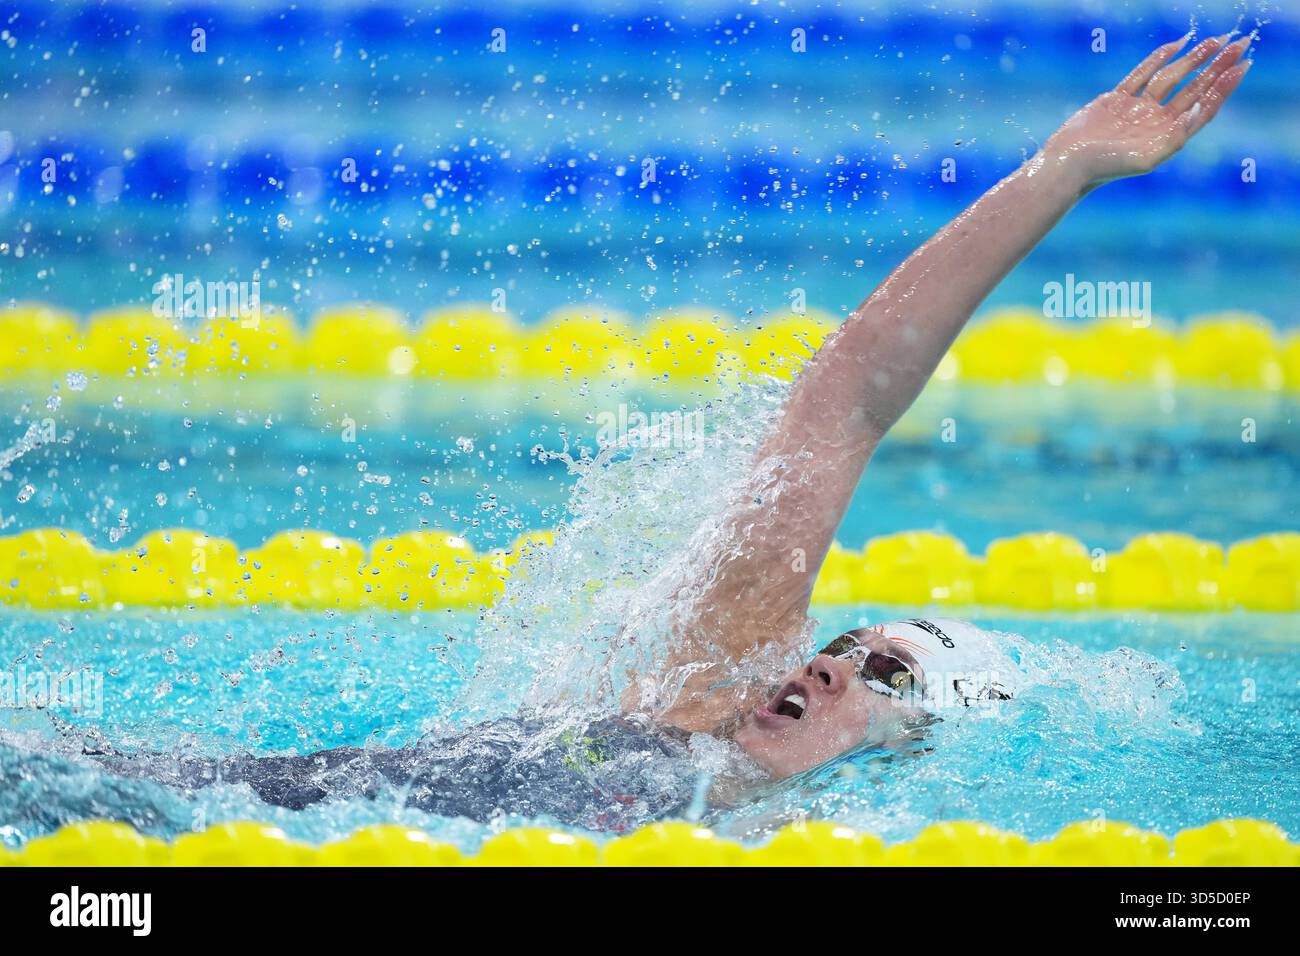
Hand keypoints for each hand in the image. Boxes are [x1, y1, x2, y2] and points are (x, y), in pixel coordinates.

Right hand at [1042, 34, 1250, 187]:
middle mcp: (1156, 121)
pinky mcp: (1116, 99)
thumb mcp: (1147, 158)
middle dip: (1217, 66)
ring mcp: (1137, 109)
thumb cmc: (1106, 167)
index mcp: (1167, 136)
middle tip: (1240, 43)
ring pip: (1172, 77)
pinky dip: (1159, 58)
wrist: (1068, 164)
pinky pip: (1142, 74)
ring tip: (1215, 40)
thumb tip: (1201, 108)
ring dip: (1194, 58)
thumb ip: (1177, 136)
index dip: (1225, 85)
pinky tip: (1177, 44)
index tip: (1243, 64)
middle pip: (1194, 88)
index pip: (1204, 106)